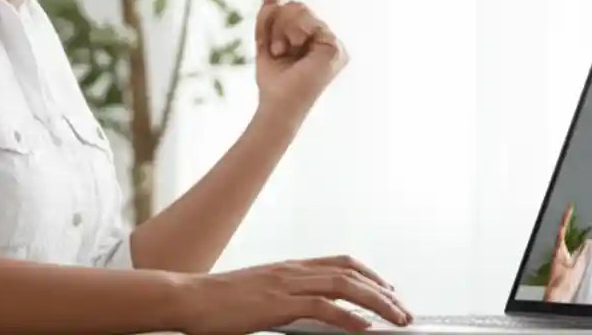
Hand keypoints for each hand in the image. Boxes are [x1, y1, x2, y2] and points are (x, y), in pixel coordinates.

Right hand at [182, 255, 412, 334]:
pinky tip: (365, 329)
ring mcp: (286, 284)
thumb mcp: (257, 294)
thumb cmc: (216, 301)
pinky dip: (349, 317)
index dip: (369, 274)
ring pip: (345, 286)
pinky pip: (323, 308)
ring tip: (396, 319)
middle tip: (403, 311)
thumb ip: (283, 298)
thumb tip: (302, 310)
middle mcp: (292, 270)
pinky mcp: (278, 303)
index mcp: (289, 267)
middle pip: (351, 273)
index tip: (387, 289)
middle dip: (383, 292)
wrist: (188, 298)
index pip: (340, 262)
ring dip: (377, 303)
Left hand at [253, 0, 348, 119]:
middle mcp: (325, 40)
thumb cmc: (272, 78)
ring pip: (299, 8)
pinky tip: (297, 49)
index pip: (291, 10)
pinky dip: (294, 31)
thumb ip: (270, 13)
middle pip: (295, 5)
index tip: (272, 45)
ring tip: (285, 52)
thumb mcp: (266, 38)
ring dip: (282, 29)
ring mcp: (332, 43)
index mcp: (312, 39)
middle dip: (276, 24)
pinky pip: (308, 19)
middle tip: (279, 50)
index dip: (273, 19)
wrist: (278, 102)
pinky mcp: (335, 47)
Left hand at [543, 203, 589, 302]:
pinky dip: (574, 246)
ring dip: (570, 234)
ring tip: (575, 225)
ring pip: (566, 242)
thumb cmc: (562, 284)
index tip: (569, 207)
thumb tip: (588, 243)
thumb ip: (582, 255)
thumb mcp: (575, 267)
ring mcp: (559, 259)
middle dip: (567, 223)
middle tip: (570, 211)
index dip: (566, 218)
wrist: (555, 298)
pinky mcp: (562, 265)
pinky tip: (580, 248)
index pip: (562, 230)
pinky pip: (569, 251)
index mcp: (559, 250)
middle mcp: (558, 253)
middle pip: (562, 234)